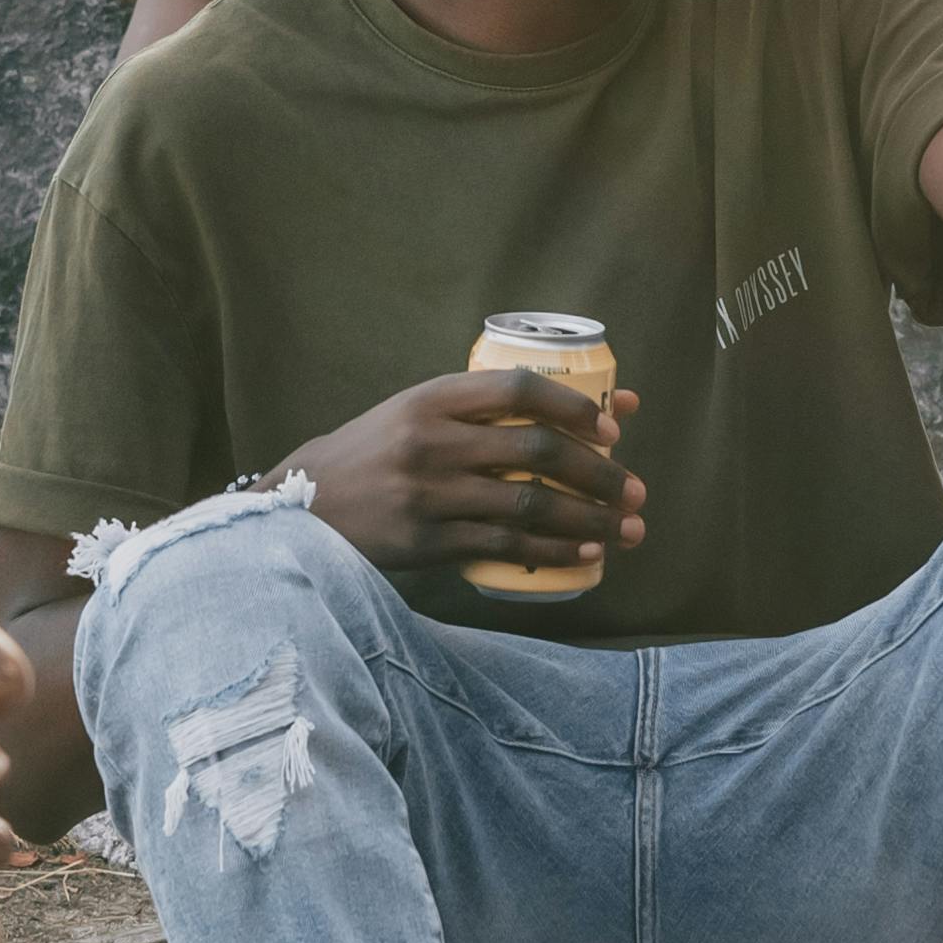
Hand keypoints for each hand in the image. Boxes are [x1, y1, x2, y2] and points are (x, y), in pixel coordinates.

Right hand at [279, 368, 644, 585]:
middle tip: (636, 489)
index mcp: (431, 398)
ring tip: (628, 528)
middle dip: (599, 473)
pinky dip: (553, 552)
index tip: (611, 428)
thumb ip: (488, 411)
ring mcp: (429, 494)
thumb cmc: (379, 454)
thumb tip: (597, 408)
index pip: (518, 388)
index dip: (573, 406)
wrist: (306, 504)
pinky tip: (586, 554)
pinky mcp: (427, 542)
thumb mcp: (420, 414)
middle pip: (537, 452)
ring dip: (590, 519)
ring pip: (529, 506)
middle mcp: (431, 442)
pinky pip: (505, 549)